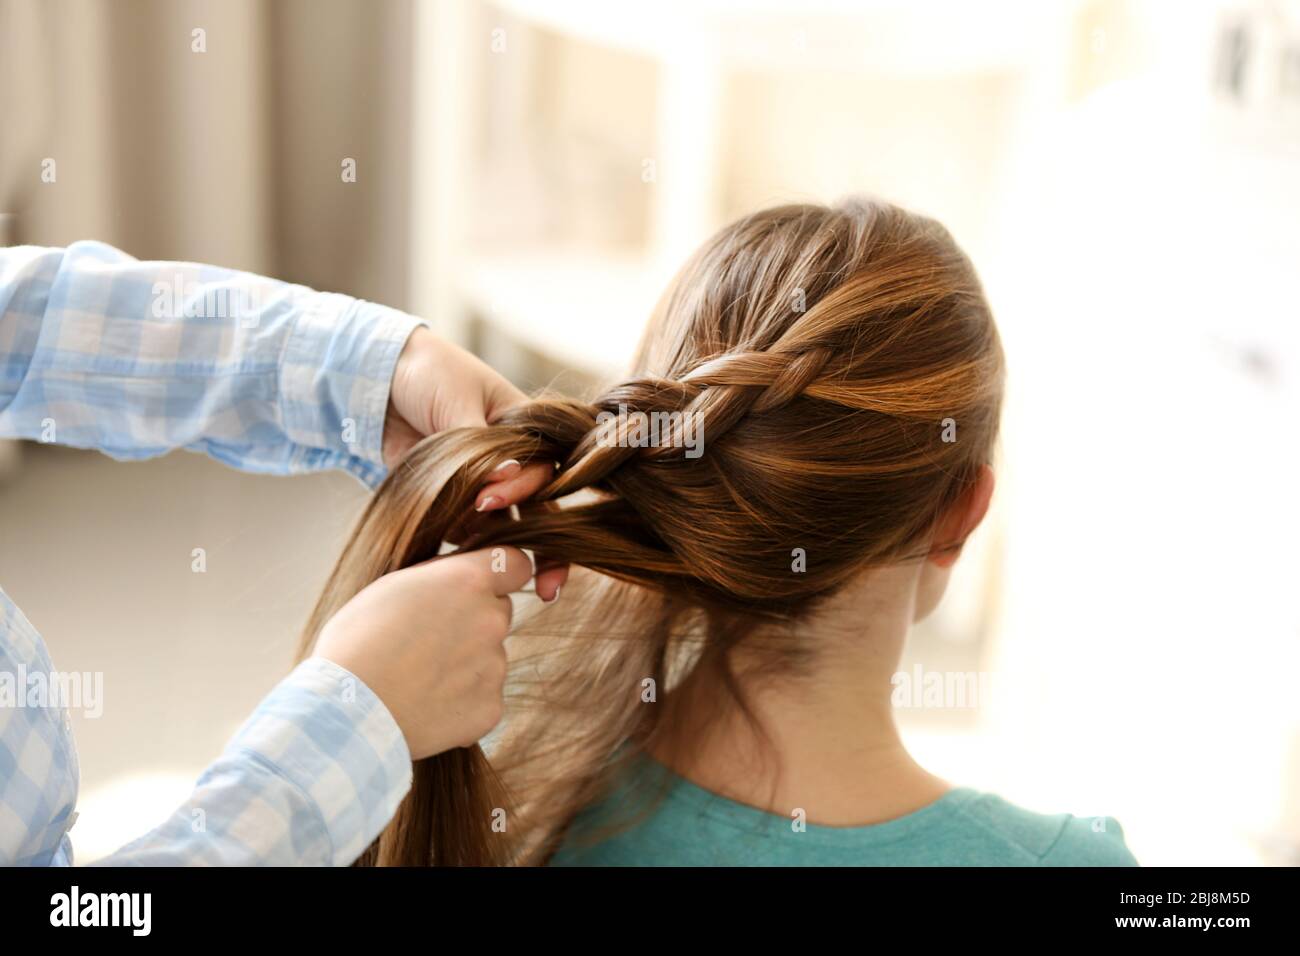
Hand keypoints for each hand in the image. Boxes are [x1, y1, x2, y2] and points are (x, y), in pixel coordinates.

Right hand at [313, 546, 533, 758]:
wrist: (345, 712)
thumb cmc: (357, 642)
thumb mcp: (393, 587)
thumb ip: (439, 579)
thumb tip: (459, 577)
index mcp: (468, 582)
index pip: (515, 564)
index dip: (500, 574)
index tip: (482, 586)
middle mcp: (491, 620)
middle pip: (498, 612)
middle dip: (473, 621)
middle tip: (428, 641)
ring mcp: (495, 667)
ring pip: (490, 656)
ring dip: (465, 663)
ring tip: (418, 678)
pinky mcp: (490, 708)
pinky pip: (483, 696)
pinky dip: (461, 700)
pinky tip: (425, 704)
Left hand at [385, 327, 565, 599]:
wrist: (379, 375)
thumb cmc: (429, 373)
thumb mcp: (458, 399)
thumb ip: (484, 445)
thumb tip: (509, 478)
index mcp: (526, 430)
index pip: (544, 469)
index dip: (528, 492)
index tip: (490, 501)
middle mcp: (513, 460)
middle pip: (538, 509)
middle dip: (544, 550)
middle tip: (544, 588)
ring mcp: (483, 481)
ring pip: (503, 524)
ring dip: (495, 545)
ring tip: (480, 569)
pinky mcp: (454, 497)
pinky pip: (466, 528)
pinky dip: (462, 542)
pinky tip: (452, 560)